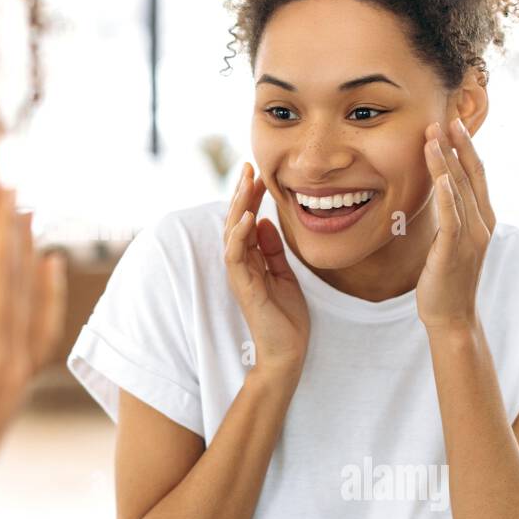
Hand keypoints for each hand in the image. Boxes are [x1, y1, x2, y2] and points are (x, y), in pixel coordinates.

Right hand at [0, 188, 66, 518]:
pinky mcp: (17, 382)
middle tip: (15, 189)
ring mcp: (19, 372)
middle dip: (15, 233)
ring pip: (34, 300)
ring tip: (30, 215)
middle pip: (20, 281)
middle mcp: (11, 358)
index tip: (2, 191)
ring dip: (31, 255)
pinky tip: (50, 269)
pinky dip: (49, 293)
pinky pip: (42, 325)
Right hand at [223, 162, 309, 377]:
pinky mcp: (244, 287)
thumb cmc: (285, 317)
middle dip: (240, 193)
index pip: (245, 222)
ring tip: (246, 182)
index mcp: (250, 261)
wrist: (287, 352)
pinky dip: (240, 235)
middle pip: (235, 222)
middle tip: (247, 166)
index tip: (257, 173)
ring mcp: (240, 276)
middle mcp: (240, 265)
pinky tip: (249, 216)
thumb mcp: (283, 274)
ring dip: (238, 206)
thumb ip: (272, 249)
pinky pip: (236, 256)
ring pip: (232, 234)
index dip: (249, 197)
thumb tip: (265, 220)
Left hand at [416, 118, 495, 330]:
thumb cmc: (445, 277)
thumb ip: (451, 214)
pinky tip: (442, 177)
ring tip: (434, 137)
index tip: (452, 123)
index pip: (476, 175)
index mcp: (482, 218)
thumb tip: (440, 189)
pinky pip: (452, 219)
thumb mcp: (450, 239)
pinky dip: (448, 196)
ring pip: (460, 192)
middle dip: (456, 146)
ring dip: (446, 163)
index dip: (465, 148)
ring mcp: (470, 238)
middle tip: (444, 118)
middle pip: (470, 176)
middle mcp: (482, 224)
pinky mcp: (453, 252)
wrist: (451, 315)